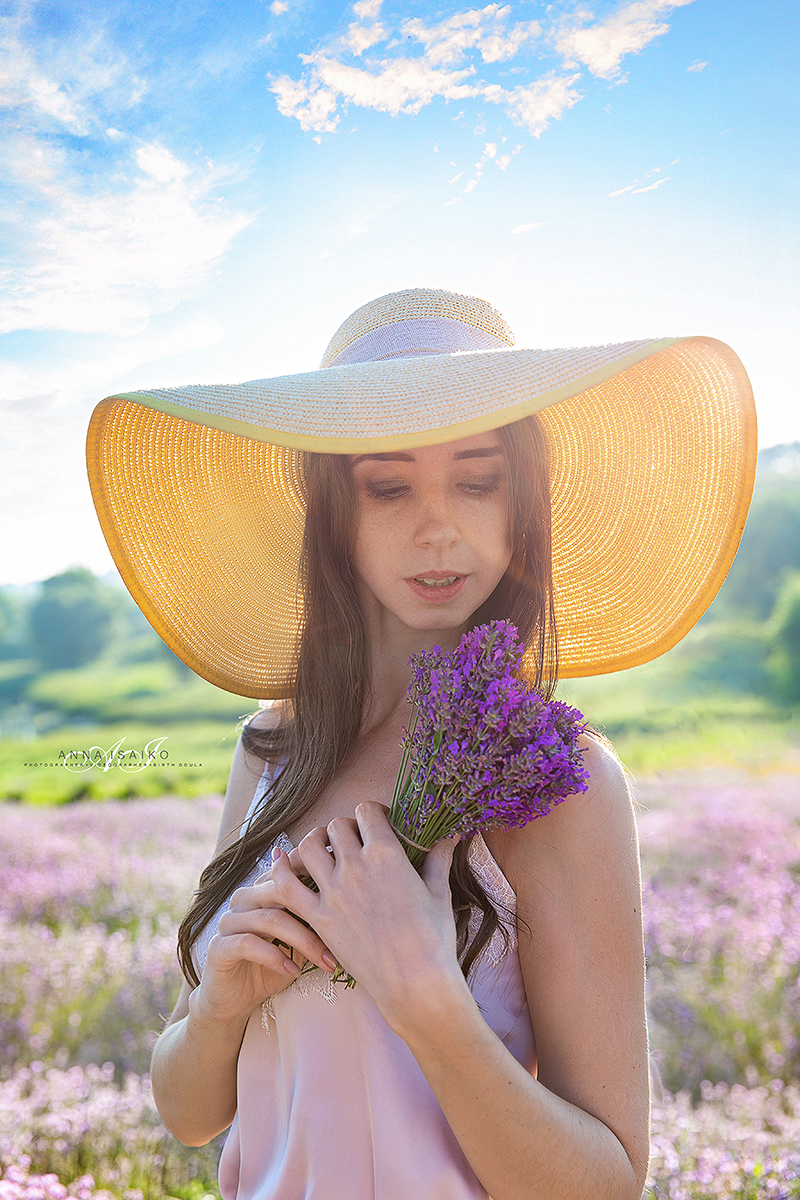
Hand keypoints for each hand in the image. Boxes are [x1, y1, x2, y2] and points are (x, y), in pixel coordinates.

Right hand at [194, 849, 336, 1030]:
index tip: (348, 906)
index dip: (319, 888)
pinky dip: (275, 957)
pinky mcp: (217, 947)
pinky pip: (248, 943)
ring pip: (270, 919)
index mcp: (261, 890)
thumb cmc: (271, 967)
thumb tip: (350, 904)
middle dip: (316, 916)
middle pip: (283, 892)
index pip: (291, 876)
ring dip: (303, 941)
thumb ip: (312, 919)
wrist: (233, 1003)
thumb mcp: (298, 942)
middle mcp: (242, 899)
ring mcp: (227, 921)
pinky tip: (293, 970)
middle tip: (342, 940)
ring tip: (325, 961)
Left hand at [269, 802, 463, 1035]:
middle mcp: (355, 866)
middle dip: (346, 827)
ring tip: (325, 849)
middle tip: (354, 840)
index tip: (380, 822)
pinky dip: (280, 868)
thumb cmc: (434, 939)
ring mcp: (332, 892)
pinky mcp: (318, 918)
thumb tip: (449, 838)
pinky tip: (282, 860)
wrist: (414, 983)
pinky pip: (287, 884)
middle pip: (337, 826)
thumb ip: (438, 859)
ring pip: (308, 847)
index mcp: (386, 854)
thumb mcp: (439, 892)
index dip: (373, 812)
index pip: (367, 811)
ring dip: (315, 841)